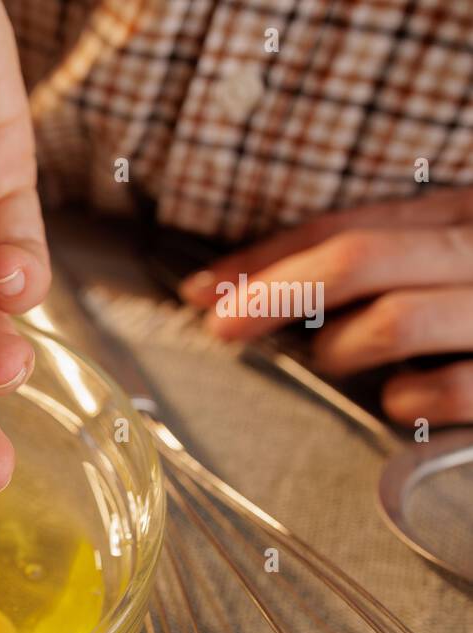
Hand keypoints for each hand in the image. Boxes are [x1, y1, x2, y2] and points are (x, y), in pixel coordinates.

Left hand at [180, 188, 472, 426]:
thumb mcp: (437, 262)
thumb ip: (369, 267)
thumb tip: (244, 294)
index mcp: (457, 213)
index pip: (345, 225)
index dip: (265, 257)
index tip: (202, 292)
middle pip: (361, 258)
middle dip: (276, 293)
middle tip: (223, 329)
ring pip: (399, 317)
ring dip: (341, 347)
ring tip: (335, 359)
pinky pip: (458, 388)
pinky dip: (411, 399)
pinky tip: (398, 402)